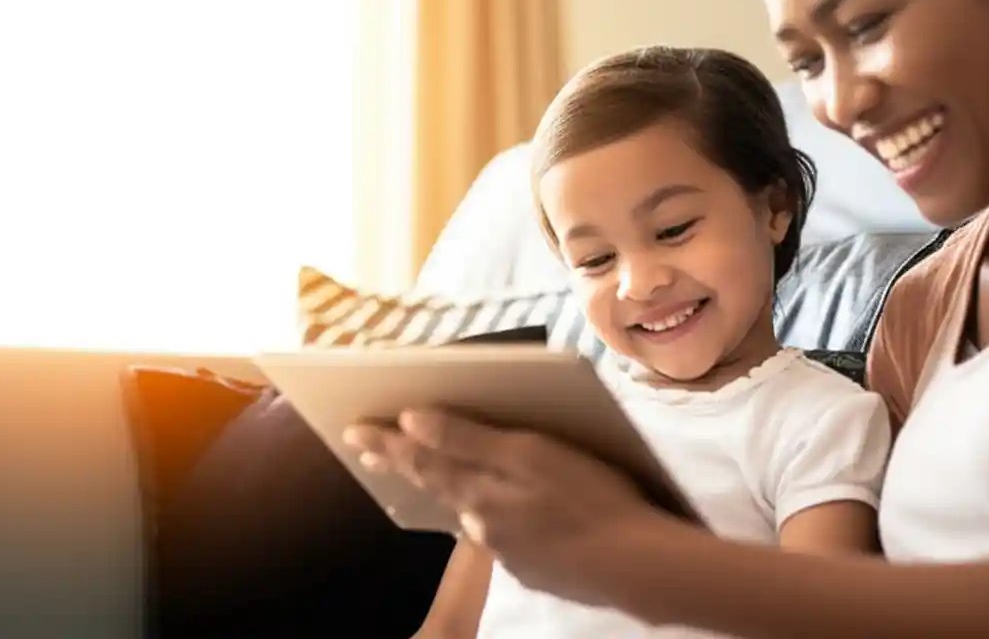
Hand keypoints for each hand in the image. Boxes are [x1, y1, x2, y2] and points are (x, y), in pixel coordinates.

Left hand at [343, 409, 665, 606]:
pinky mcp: (535, 569)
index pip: (419, 459)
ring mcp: (508, 550)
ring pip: (470, 511)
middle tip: (369, 450)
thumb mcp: (529, 451)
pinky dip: (495, 516)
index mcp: (478, 489)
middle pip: (435, 485)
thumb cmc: (589, 497)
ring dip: (448, 489)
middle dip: (402, 464)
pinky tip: (506, 511)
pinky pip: (505, 534)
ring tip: (430, 473)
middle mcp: (481, 522)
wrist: (636, 566)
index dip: (385, 442)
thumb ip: (467, 437)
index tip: (352, 429)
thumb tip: (409, 420)